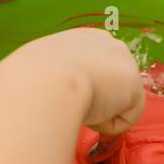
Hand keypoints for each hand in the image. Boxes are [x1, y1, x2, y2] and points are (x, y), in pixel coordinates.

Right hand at [1, 27, 145, 133]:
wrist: (42, 82)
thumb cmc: (29, 79)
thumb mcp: (39, 68)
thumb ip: (55, 75)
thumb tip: (48, 94)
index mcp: (83, 37)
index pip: (94, 68)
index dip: (82, 88)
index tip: (65, 96)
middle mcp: (107, 42)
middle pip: (110, 84)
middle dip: (96, 99)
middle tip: (71, 104)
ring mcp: (124, 61)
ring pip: (116, 103)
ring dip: (98, 113)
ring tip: (76, 105)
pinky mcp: (134, 85)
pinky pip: (124, 120)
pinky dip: (106, 126)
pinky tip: (89, 114)